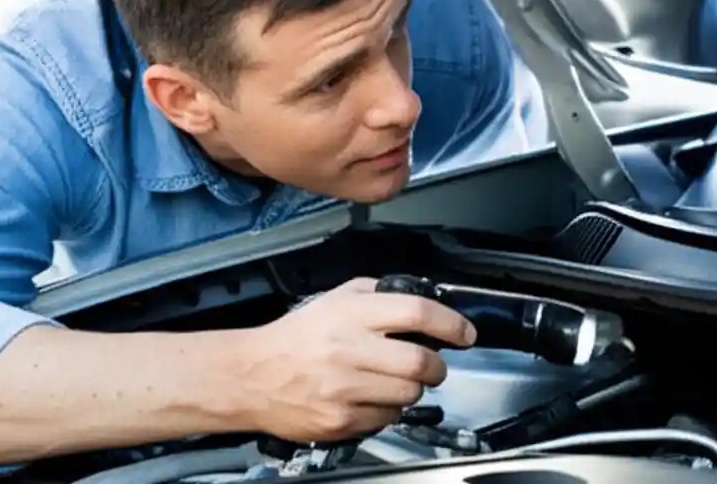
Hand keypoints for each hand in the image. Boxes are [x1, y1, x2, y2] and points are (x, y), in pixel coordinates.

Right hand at [233, 277, 476, 442]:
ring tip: (394, 382)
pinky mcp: (340, 421)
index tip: (464, 333)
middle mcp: (349, 349)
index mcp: (350, 314)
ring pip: (408, 395)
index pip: (416, 312)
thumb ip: (375, 294)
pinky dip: (388, 410)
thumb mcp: (333, 299)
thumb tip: (419, 300)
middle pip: (419, 362)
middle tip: (433, 366)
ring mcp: (344, 389)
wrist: (252, 375)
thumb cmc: (294, 337)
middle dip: (437, 367)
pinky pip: (386, 419)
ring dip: (412, 390)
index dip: (450, 323)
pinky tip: (370, 398)